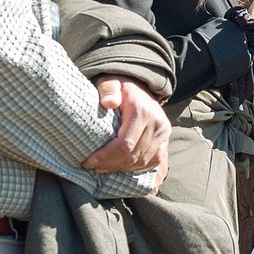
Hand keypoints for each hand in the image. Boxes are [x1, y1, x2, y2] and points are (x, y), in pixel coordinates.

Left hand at [84, 76, 169, 191]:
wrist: (140, 85)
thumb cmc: (119, 86)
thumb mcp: (110, 81)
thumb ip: (108, 89)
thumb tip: (109, 102)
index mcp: (143, 111)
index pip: (124, 143)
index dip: (105, 157)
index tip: (88, 162)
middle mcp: (158, 124)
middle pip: (133, 156)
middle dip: (111, 165)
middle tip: (92, 168)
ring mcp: (164, 133)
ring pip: (143, 162)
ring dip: (122, 169)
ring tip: (103, 169)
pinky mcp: (165, 139)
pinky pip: (154, 161)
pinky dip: (138, 169)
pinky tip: (123, 171)